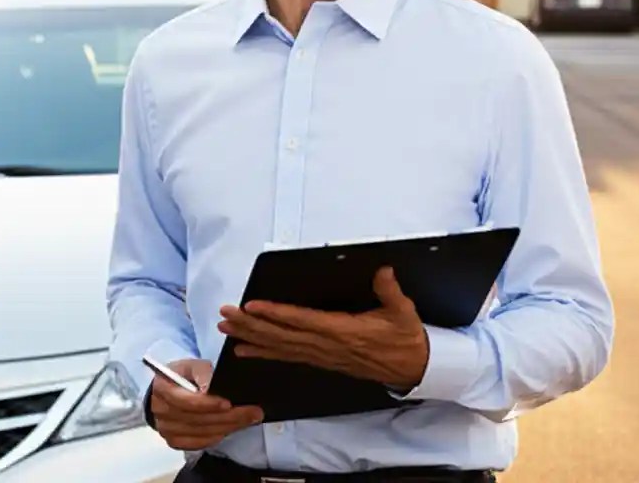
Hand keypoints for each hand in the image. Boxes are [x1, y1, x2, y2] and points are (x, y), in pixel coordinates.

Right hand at [148, 358, 263, 450]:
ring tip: (250, 420)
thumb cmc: (183, 376)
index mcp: (162, 387)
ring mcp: (165, 429)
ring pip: (201, 433)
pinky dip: (217, 437)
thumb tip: (211, 386)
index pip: (185, 401)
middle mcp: (160, 410)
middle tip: (254, 413)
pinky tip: (231, 429)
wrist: (168, 391)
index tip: (229, 403)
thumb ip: (203, 372)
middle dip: (229, 417)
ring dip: (228, 427)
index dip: (208, 404)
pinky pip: (198, 443)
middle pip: (197, 419)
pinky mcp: (173, 441)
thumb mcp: (192, 365)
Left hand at [217, 266, 429, 388]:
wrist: (412, 368)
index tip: (252, 307)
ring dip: (252, 338)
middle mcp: (327, 345)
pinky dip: (264, 353)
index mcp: (343, 331)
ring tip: (227, 330)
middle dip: (252, 325)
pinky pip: (287, 357)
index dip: (276, 315)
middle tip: (226, 315)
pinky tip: (245, 350)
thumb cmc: (405, 339)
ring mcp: (322, 355)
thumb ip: (390, 291)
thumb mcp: (403, 312)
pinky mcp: (321, 361)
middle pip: (282, 335)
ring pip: (280, 347)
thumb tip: (383, 271)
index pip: (303, 321)